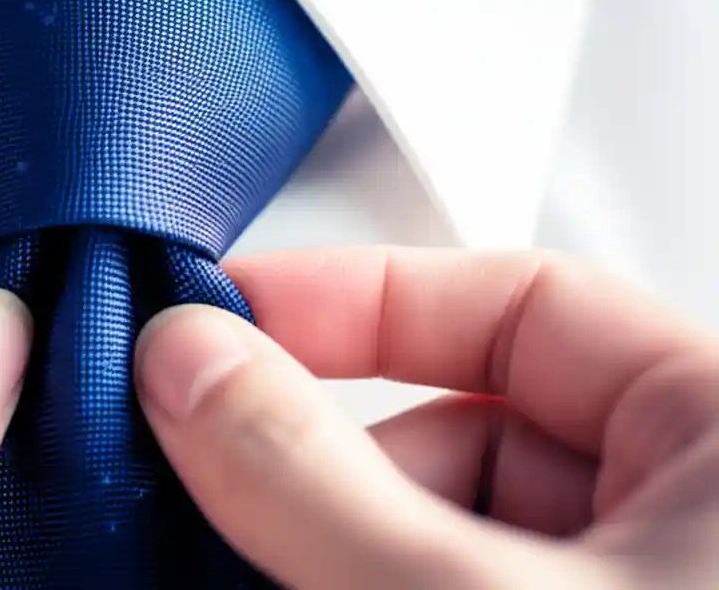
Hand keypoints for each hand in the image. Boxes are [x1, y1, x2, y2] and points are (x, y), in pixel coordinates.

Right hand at [136, 247, 718, 588]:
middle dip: (330, 459)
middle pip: (463, 422)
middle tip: (213, 478)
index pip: (525, 301)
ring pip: (443, 524)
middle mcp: (692, 514)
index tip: (228, 318)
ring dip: (335, 541)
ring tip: (251, 568)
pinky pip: (450, 585)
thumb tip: (192, 368)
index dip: (358, 299)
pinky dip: (363, 583)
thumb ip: (321, 482)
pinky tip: (291, 587)